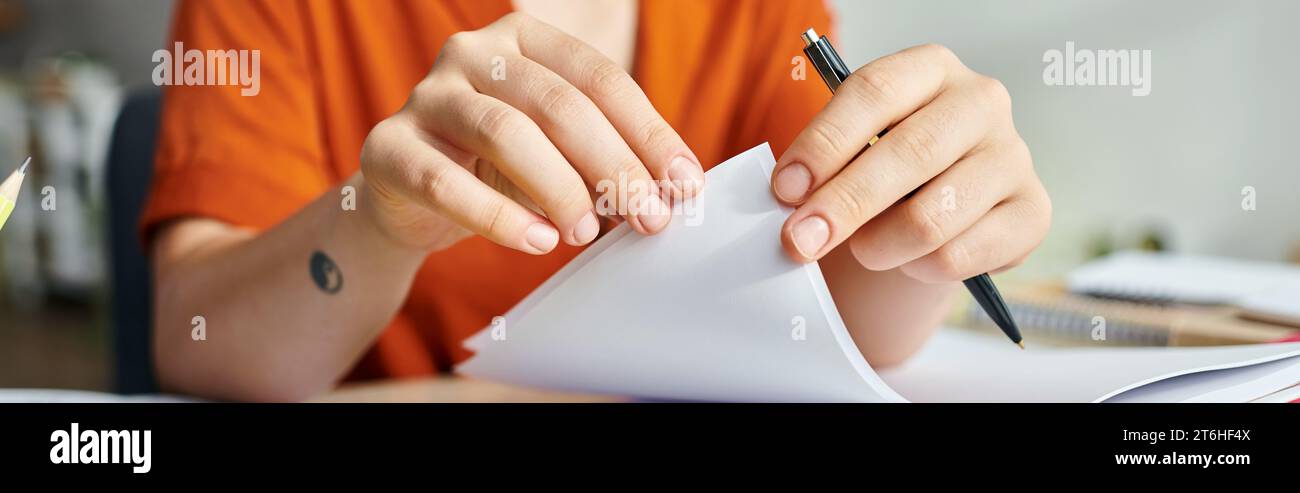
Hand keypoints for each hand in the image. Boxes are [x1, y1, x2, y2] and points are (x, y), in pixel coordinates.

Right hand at [360, 12, 702, 253]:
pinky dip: (500, 217)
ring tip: (588, 232)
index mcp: (524, 40)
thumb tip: (671, 192)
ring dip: (559, 188)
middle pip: (558, 104)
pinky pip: (448, 183)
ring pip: (505, 134)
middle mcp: (472, 53)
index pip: (600, 78)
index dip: (649, 133)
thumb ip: (605, 159)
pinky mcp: (388, 147)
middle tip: (648, 217)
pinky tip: (538, 243)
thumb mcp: (558, 153)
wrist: (411, 200)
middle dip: (614, 166)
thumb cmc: (498, 169)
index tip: (685, 184)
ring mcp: (426, 96)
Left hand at [772, 44, 1050, 281]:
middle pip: (908, 154)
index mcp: (929, 68)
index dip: (824, 143)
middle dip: (843, 205)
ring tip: (862, 249)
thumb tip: (790, 201)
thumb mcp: (852, 149)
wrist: (937, 208)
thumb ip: (825, 165)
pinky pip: (959, 256)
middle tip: (799, 241)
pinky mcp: (1032, 212)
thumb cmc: (884, 167)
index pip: (875, 92)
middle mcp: (980, 102)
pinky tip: (910, 258)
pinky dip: (918, 268)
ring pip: (933, 216)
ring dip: (879, 245)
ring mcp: (1013, 156)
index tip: (784, 188)